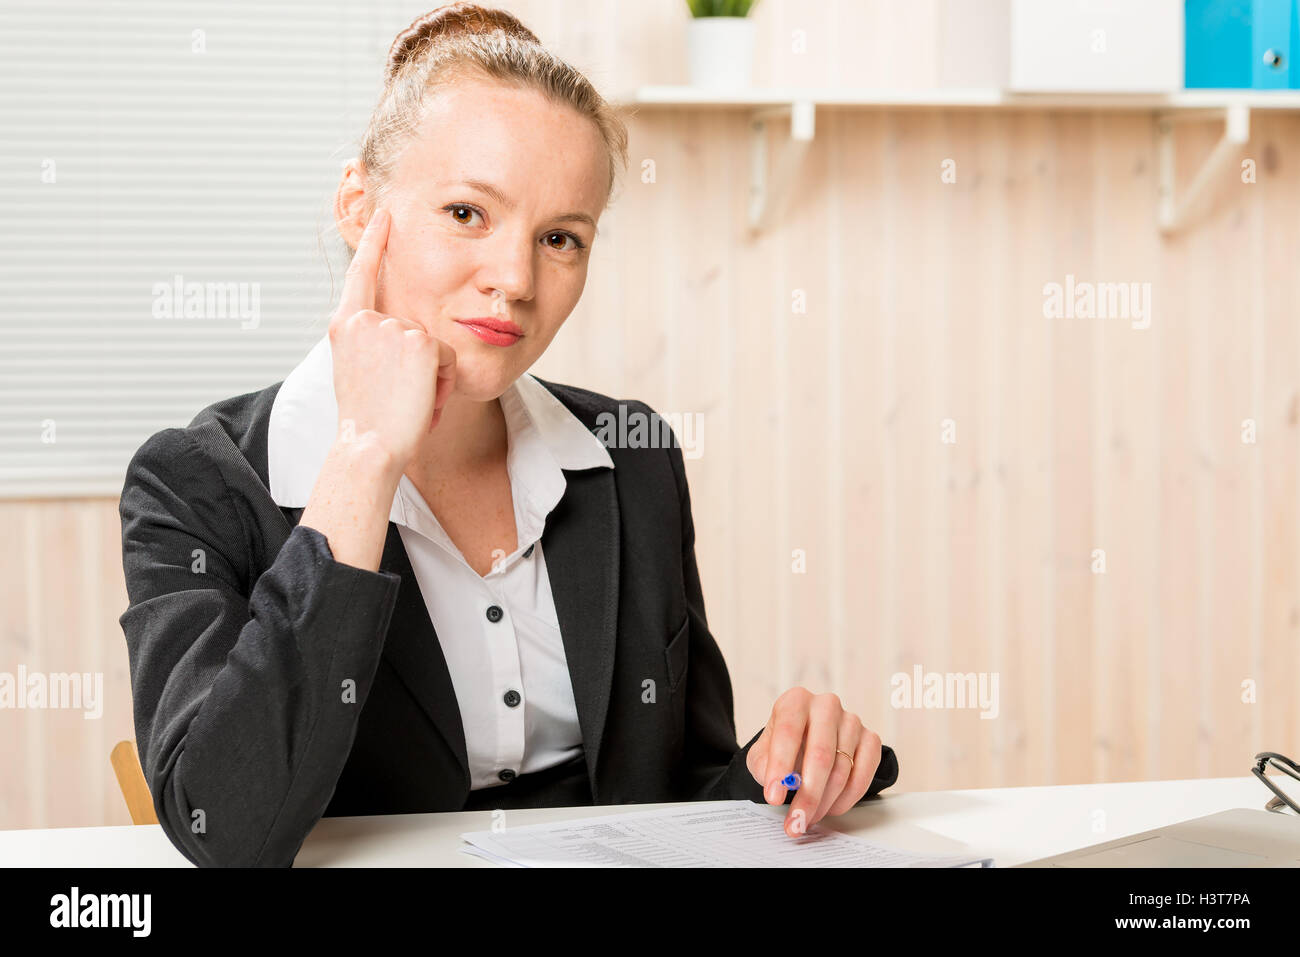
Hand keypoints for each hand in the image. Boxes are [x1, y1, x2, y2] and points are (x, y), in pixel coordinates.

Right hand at [329, 206, 456, 468]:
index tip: (385, 215)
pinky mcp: (420, 342)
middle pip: (412, 325)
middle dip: (418, 364)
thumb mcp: (358, 371)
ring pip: (433, 344)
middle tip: (398, 397)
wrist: (370, 446)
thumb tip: (399, 332)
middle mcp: (364, 322)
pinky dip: (444, 383)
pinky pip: (448, 357)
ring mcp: (392, 329)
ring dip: (431, 377)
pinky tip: (422, 401)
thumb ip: (373, 342)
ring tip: (408, 402)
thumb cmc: (367, 420)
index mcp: (345, 326)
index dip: (374, 242)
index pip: (361, 273)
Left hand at [745, 687, 882, 836]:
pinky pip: (862, 776)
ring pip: (842, 770)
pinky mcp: (870, 739)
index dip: (780, 767)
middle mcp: (826, 705)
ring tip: (808, 818)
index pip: (788, 732)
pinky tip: (830, 808)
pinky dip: (846, 799)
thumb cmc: (785, 747)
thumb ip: (764, 766)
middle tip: (796, 821)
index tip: (773, 796)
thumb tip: (778, 785)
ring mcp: (852, 721)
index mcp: (796, 701)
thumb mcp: (763, 753)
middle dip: (807, 795)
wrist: (808, 741)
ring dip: (824, 803)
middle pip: (820, 754)